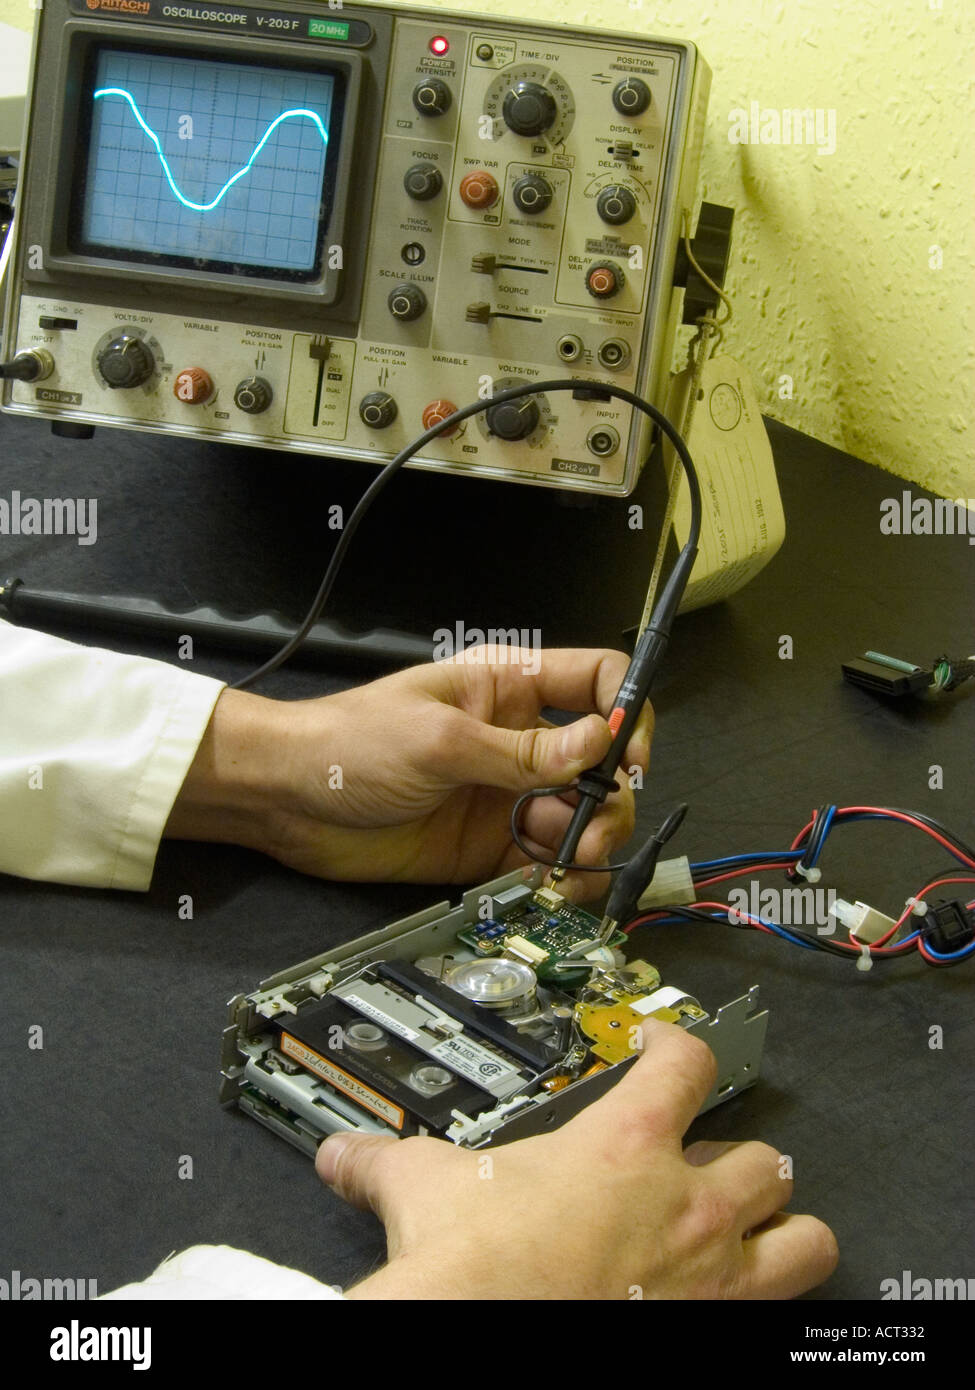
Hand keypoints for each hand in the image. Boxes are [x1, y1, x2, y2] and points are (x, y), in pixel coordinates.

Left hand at [166, 646, 651, 899]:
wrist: (288, 802)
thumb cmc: (348, 744)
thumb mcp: (440, 740)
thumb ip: (521, 751)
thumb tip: (597, 744)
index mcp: (508, 689)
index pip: (596, 682)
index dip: (626, 713)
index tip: (629, 756)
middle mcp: (517, 740)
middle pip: (603, 760)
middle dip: (612, 794)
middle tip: (593, 825)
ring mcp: (506, 794)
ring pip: (583, 814)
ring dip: (590, 838)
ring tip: (567, 857)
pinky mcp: (491, 845)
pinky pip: (548, 859)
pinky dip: (562, 874)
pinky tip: (550, 880)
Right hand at [316, 1019, 837, 1300]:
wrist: (484, 1334)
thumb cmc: (478, 1269)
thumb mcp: (426, 1188)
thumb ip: (388, 1161)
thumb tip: (345, 1155)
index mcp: (625, 1148)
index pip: (685, 1065)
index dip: (680, 1046)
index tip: (667, 1047)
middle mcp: (684, 1207)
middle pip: (763, 1158)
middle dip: (743, 1156)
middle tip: (711, 1158)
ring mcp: (710, 1279)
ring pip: (803, 1239)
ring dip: (785, 1229)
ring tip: (763, 1229)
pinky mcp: (713, 1336)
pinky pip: (776, 1316)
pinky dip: (764, 1306)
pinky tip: (735, 1302)